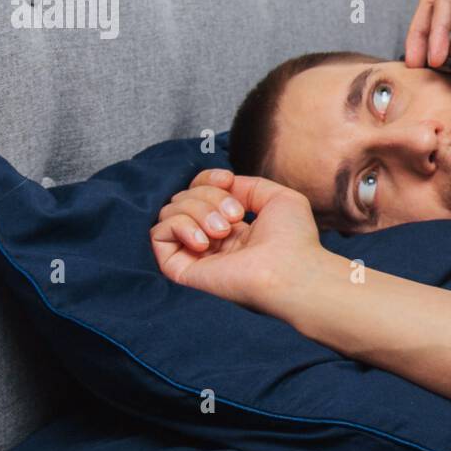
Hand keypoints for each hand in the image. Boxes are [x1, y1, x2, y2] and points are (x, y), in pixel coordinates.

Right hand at [149, 168, 322, 313]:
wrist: (291, 270)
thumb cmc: (293, 239)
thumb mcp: (277, 197)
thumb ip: (247, 186)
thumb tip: (223, 185)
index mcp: (233, 227)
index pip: (200, 192)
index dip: (208, 179)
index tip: (227, 179)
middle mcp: (212, 240)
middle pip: (185, 197)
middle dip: (208, 195)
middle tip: (235, 215)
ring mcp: (196, 255)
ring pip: (170, 212)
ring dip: (197, 210)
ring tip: (223, 230)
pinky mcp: (181, 269)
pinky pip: (158, 234)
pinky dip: (179, 226)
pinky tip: (204, 241)